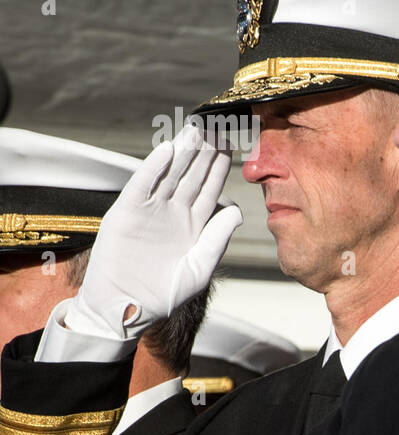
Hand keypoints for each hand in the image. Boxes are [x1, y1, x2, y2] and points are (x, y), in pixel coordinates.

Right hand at [66, 122, 241, 339]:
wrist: (125, 308)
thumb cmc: (164, 295)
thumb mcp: (199, 269)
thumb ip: (217, 239)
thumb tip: (237, 211)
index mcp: (194, 226)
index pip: (211, 189)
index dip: (221, 168)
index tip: (234, 144)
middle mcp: (173, 213)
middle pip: (192, 176)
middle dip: (205, 152)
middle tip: (219, 125)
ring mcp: (150, 211)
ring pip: (170, 175)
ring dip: (183, 153)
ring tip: (197, 129)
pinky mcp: (126, 213)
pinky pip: (142, 186)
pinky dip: (153, 168)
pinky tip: (167, 150)